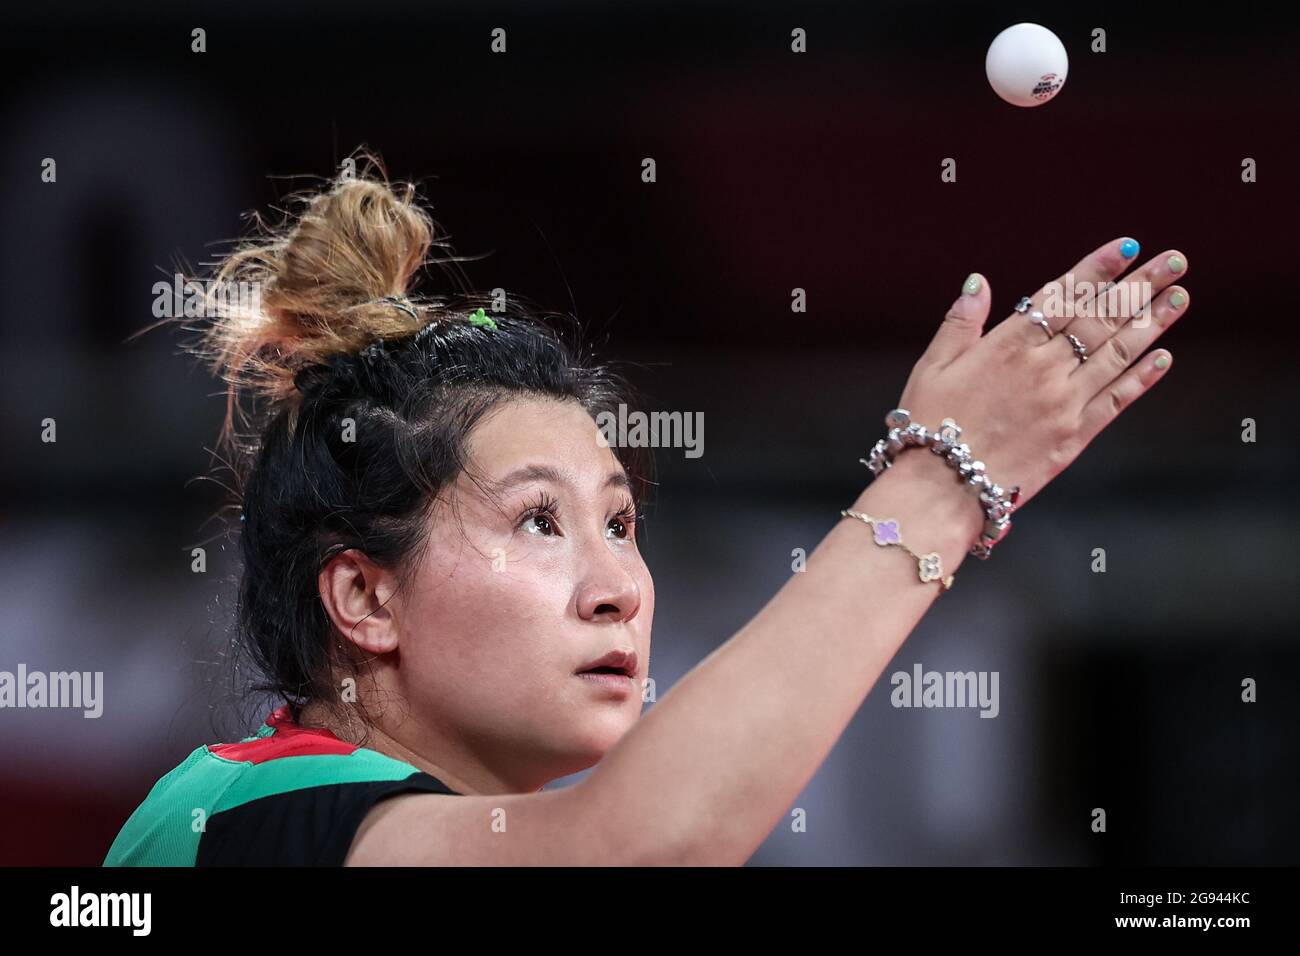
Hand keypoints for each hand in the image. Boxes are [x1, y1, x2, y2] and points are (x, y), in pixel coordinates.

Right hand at [896, 237, 1189, 509]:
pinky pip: (1116, 400)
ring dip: (1151, 323)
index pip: (1063, 296)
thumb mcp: (933, 367)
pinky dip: (1141, 378)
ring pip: (1117, 353)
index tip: (1130, 246)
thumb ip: (960, 323)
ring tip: (1179, 296)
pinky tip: (1163, 356)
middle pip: (1100, 318)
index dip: (1099, 269)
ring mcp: (1064, 403)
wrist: (941, 487)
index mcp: (1007, 346)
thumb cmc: (928, 425)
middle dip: (1141, 285)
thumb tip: (978, 282)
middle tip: (1174, 261)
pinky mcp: (1074, 436)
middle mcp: (1043, 369)